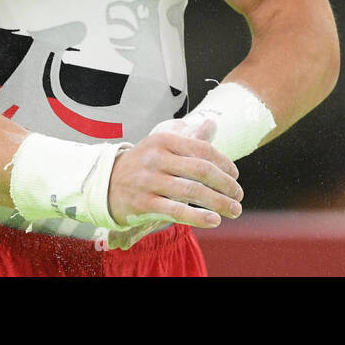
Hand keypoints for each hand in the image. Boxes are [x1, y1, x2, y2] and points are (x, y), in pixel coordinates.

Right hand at [106, 118, 242, 229]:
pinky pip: (176, 211)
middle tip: (239, 195)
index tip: (236, 176)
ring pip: (192, 192)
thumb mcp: (162, 146)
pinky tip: (214, 220)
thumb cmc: (143, 164)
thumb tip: (212, 124)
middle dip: (225, 184)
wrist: (105, 183)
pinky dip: (198, 216)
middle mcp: (156, 158)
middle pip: (201, 170)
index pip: (202, 150)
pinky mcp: (143, 204)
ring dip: (219, 202)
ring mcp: (149, 181)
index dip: (224, 163)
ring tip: (234, 210)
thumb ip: (189, 138)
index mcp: (164, 140)